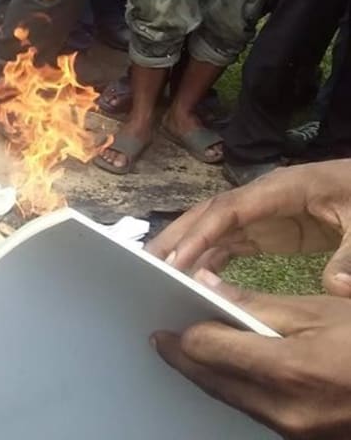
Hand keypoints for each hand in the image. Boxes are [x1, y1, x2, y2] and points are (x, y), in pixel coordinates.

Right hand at [146, 161, 350, 296]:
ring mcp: (262, 214)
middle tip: (145, 265)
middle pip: (209, 214)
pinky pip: (229, 243)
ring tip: (156, 275)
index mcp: (282, 189)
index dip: (200, 234)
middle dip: (176, 237)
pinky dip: (207, 260)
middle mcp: (262, 199)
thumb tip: (336, 287)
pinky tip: (192, 281)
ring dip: (184, 249)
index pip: (229, 209)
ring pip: (212, 229)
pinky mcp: (268, 230)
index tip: (177, 261)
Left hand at [153, 277, 350, 438]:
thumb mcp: (324, 310)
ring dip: (208, 374)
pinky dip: (239, 388)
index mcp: (291, 371)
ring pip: (232, 399)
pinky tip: (231, 369)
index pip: (207, 349)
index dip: (185, 330)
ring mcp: (297, 433)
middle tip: (162, 334)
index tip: (168, 313)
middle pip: (212, 380)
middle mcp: (288, 411)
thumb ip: (258, 303)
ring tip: (190, 347)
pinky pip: (257, 412)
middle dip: (184, 355)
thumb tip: (206, 286)